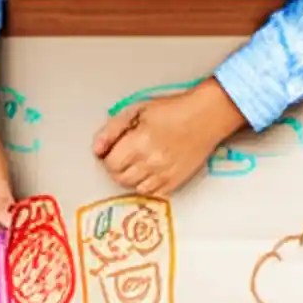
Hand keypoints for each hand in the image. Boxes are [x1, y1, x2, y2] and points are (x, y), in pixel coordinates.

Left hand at [93, 78, 246, 195]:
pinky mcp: (176, 181)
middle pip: (121, 178)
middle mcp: (151, 162)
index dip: (109, 157)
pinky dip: (148, 185)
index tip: (114, 150)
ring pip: (136, 188)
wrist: (205, 118)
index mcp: (139, 142)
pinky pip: (154, 193)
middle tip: (126, 156)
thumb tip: (97, 149)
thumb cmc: (172, 110)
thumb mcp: (137, 110)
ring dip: (133, 178)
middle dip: (118, 168)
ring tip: (140, 163)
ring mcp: (165, 174)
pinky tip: (152, 171)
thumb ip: (112, 129)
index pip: (111, 164)